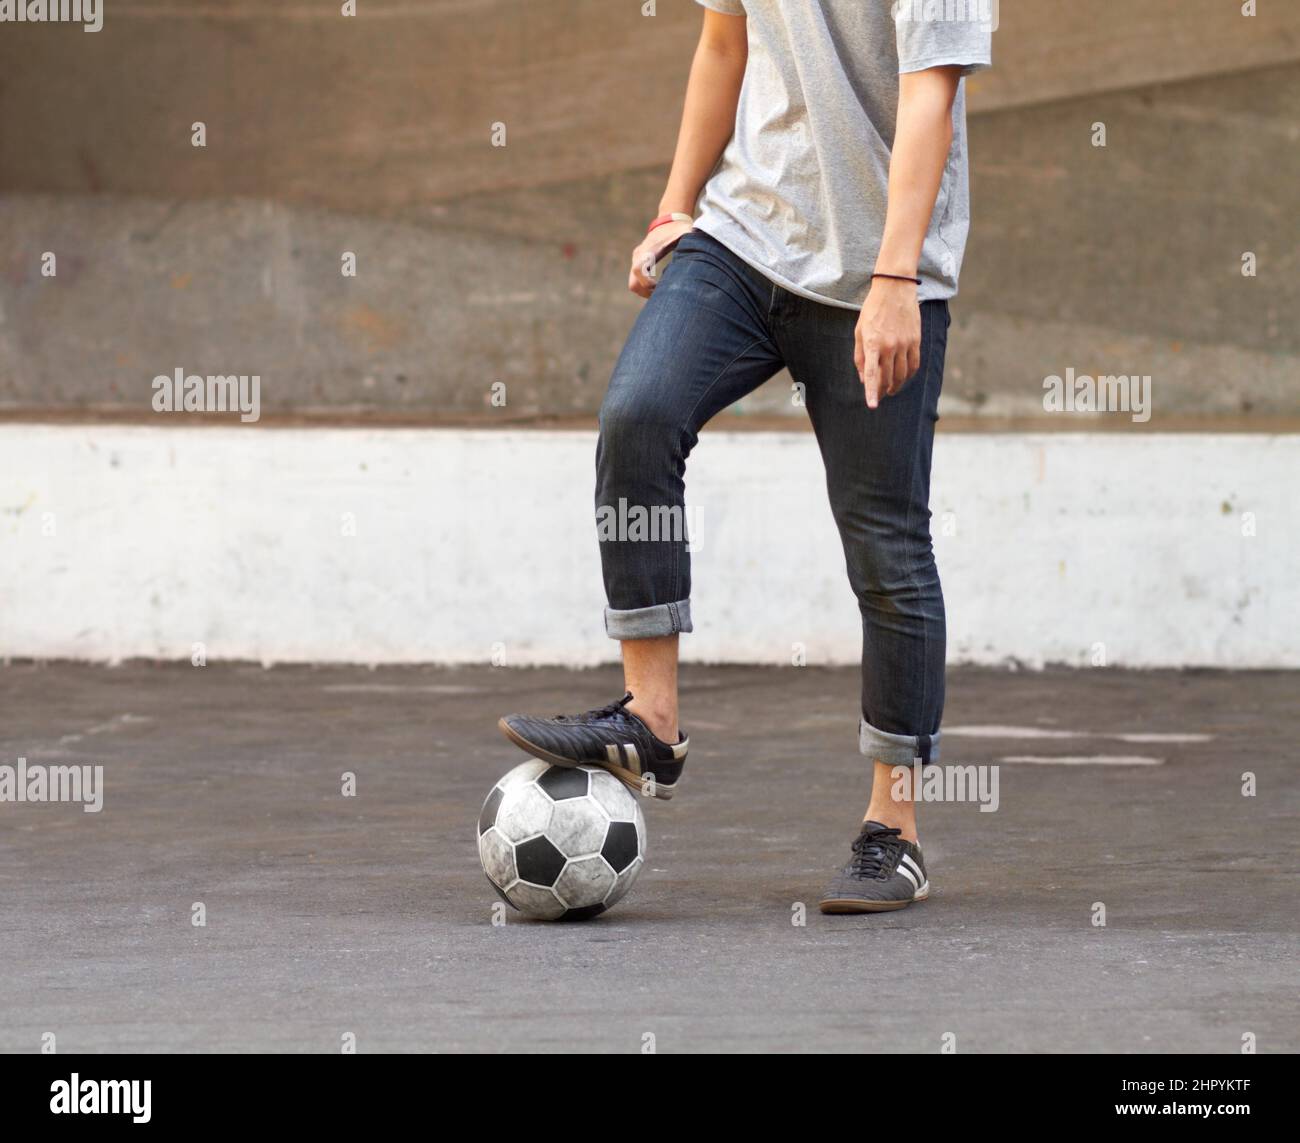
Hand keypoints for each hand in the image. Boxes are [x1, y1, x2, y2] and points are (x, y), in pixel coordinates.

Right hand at [629, 221, 693, 298]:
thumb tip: (700, 243)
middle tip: (661, 294)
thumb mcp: (686, 233)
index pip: (638, 269)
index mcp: (648, 250)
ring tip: (661, 291)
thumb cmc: (679, 229)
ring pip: (633, 284)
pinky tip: (659, 286)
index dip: (646, 282)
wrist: (669, 221)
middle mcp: (639, 255)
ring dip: (645, 291)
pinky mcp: (638, 262)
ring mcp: (636, 259)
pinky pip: (636, 280)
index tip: (659, 287)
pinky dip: (645, 287)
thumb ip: (691, 238)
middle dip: (646, 292)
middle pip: (633, 283)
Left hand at [854, 278, 921, 407]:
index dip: (872, 392)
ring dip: (896, 385)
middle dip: (882, 390)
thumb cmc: (872, 310)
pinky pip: (914, 364)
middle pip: (888, 377)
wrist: (895, 288)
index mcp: (873, 343)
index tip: (872, 405)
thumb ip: (860, 357)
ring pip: (902, 374)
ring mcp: (905, 343)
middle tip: (879, 396)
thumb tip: (863, 379)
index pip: (872, 374)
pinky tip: (903, 377)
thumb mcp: (859, 331)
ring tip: (890, 390)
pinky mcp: (916, 340)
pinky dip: (908, 375)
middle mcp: (890, 346)